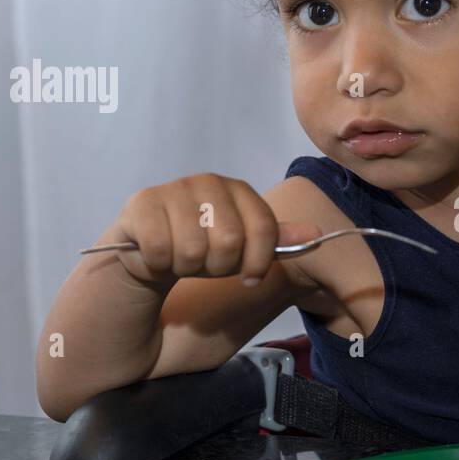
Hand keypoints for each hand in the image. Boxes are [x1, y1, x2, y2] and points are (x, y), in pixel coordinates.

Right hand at [109, 174, 320, 286]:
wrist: (150, 249)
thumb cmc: (203, 248)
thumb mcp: (245, 247)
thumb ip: (278, 240)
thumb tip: (316, 235)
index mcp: (239, 190)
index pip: (264, 229)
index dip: (258, 262)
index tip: (250, 278)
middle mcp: (208, 182)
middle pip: (230, 241)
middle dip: (219, 266)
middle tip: (207, 264)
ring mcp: (173, 188)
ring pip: (193, 249)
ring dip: (187, 267)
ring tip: (182, 258)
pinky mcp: (142, 203)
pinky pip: (160, 249)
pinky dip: (160, 263)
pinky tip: (159, 255)